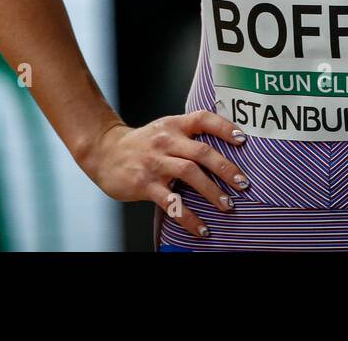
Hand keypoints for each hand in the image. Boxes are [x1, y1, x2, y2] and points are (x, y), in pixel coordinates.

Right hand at [76, 113, 248, 238]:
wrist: (104, 152)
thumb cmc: (142, 143)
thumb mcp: (164, 129)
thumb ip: (189, 135)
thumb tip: (225, 148)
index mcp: (174, 125)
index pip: (203, 119)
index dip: (225, 127)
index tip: (243, 140)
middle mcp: (166, 141)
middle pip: (201, 152)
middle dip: (225, 168)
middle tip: (243, 183)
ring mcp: (154, 162)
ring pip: (189, 174)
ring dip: (212, 191)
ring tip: (227, 205)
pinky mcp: (144, 184)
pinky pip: (171, 202)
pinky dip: (189, 217)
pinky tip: (201, 228)